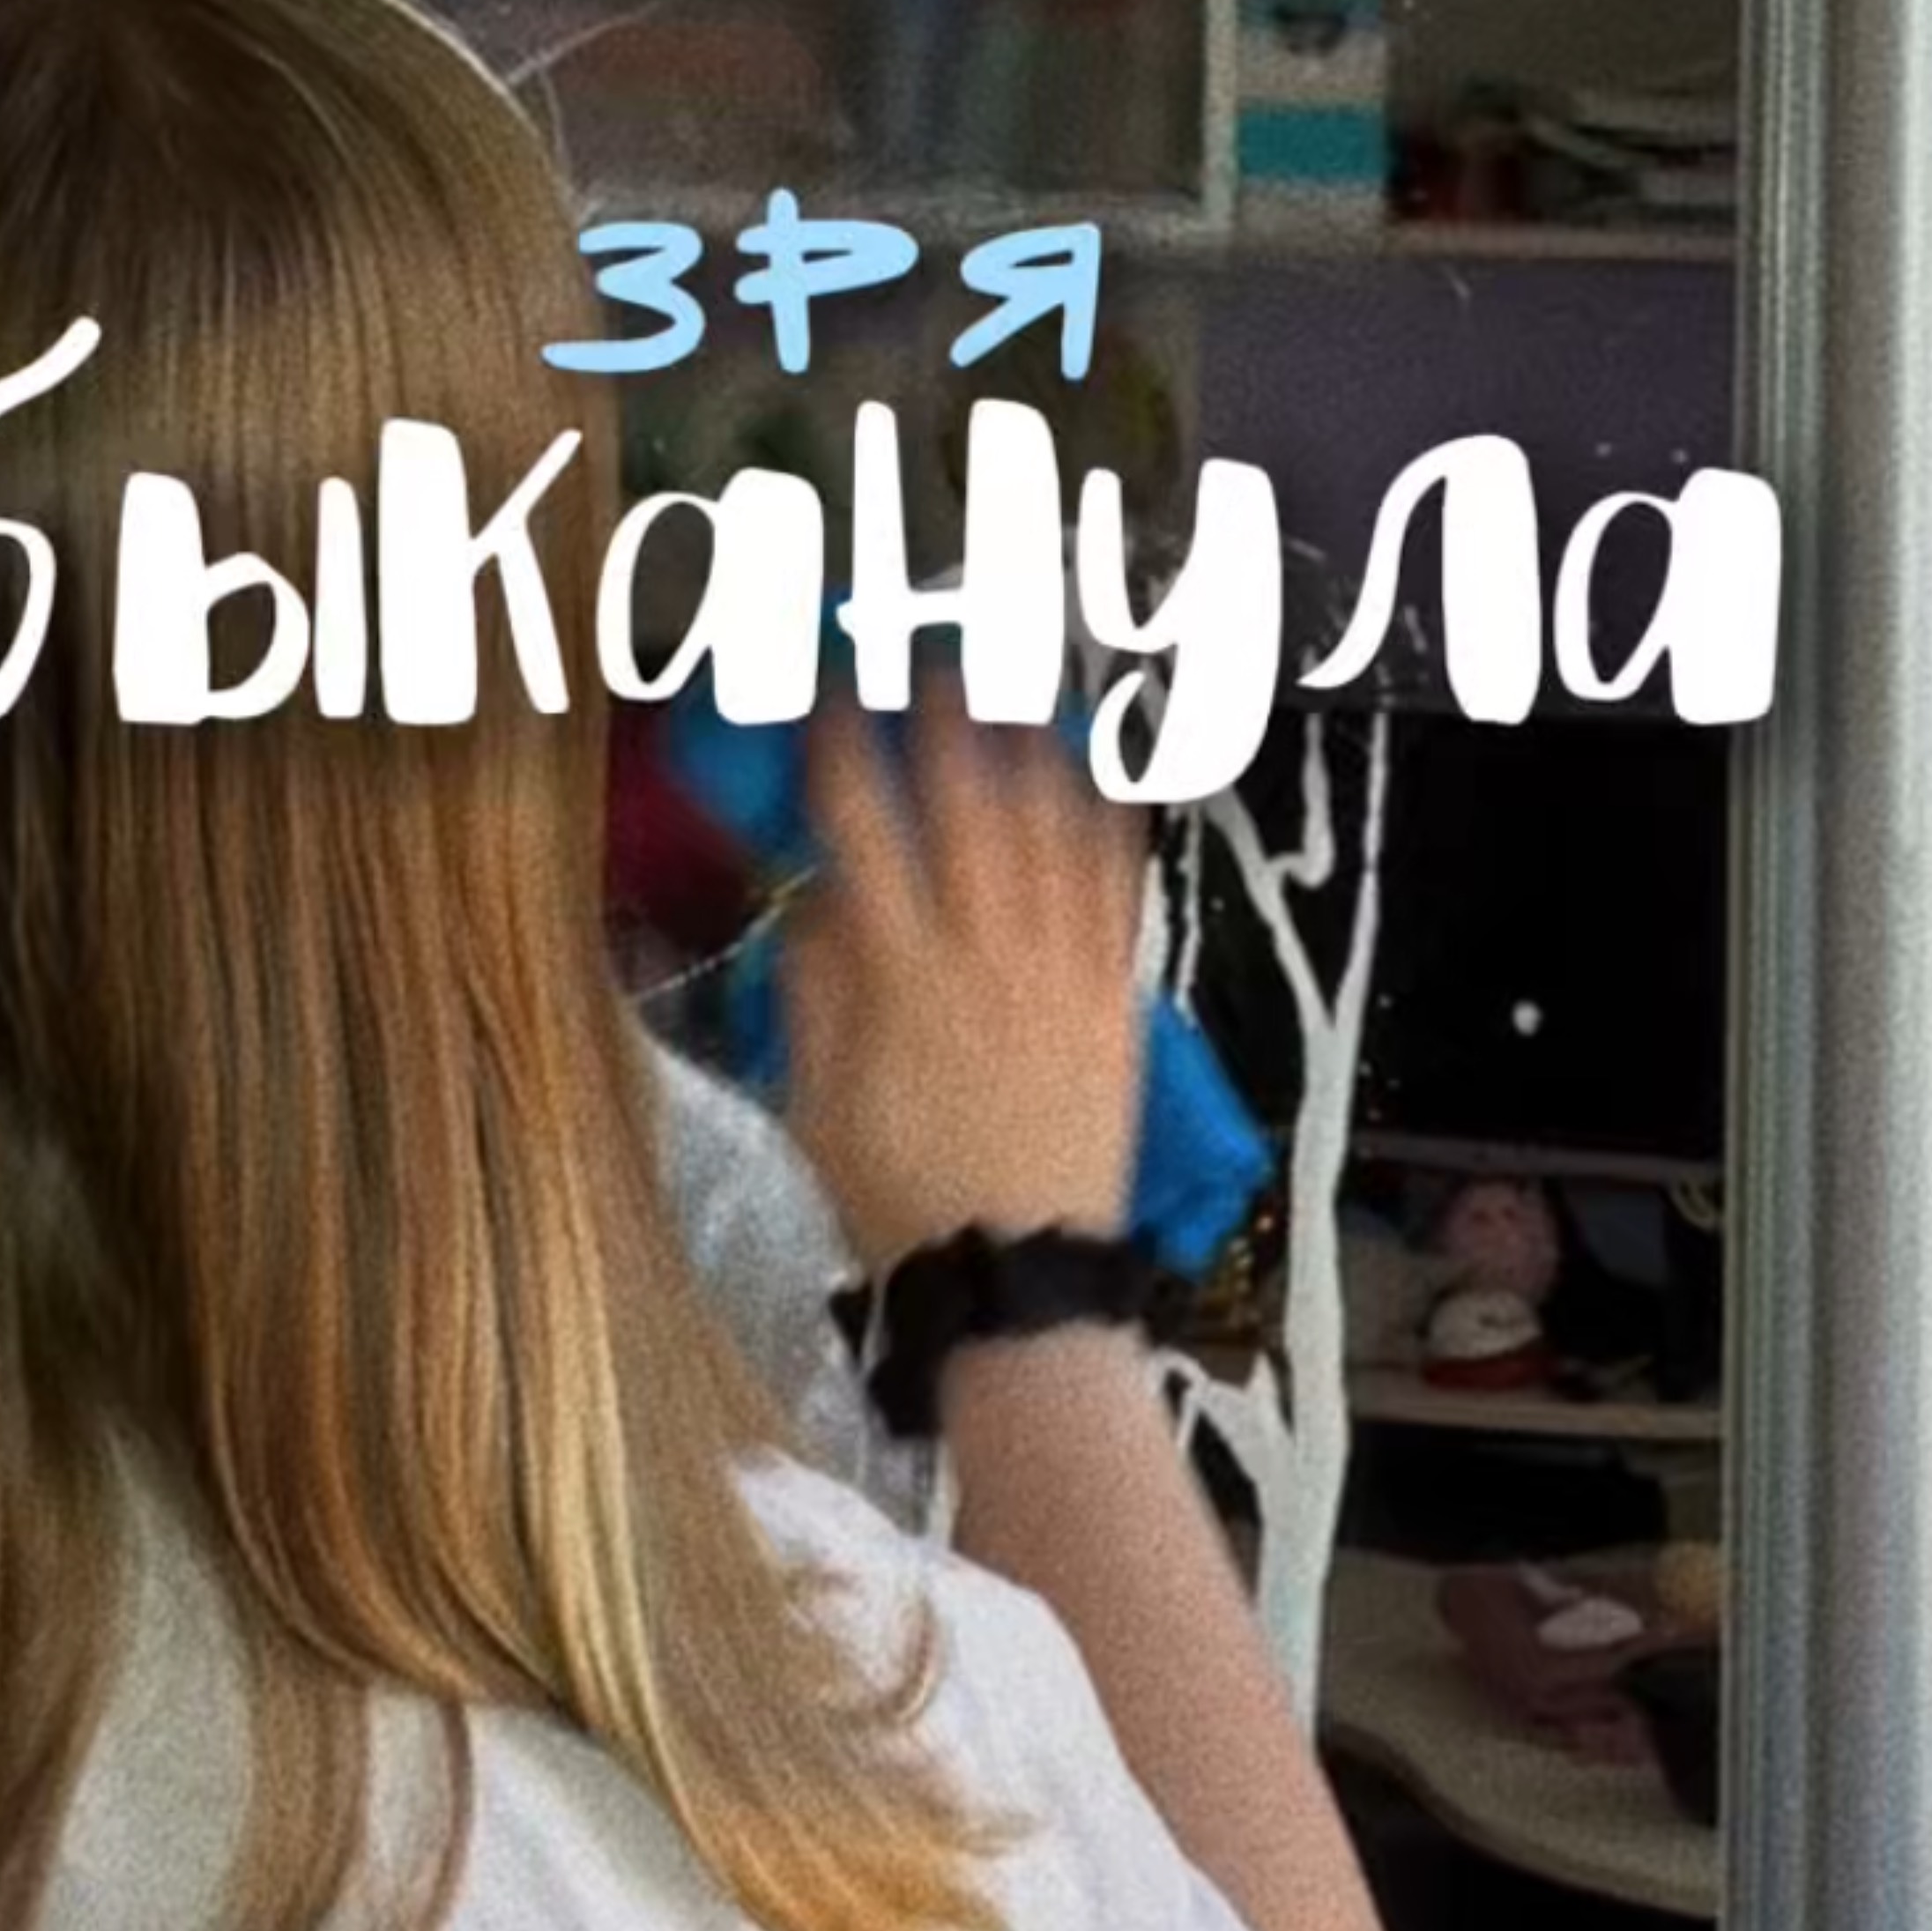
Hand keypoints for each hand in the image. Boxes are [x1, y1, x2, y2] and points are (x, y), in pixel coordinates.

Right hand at [779, 698, 1145, 1274]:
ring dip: (1033, 751)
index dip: (843, 750)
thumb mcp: (816, 1101)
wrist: (1016, 1275)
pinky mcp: (1116, 999)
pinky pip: (1118, 894)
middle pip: (968, 806)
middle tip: (938, 655)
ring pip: (1051, 833)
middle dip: (948, 721)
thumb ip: (814, 991)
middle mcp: (985, 951)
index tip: (830, 691)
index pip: (863, 830)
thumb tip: (813, 898)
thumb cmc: (898, 1194)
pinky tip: (1106, 782)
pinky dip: (1111, 829)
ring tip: (1022, 691)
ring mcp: (1061, 970)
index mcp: (899, 974)